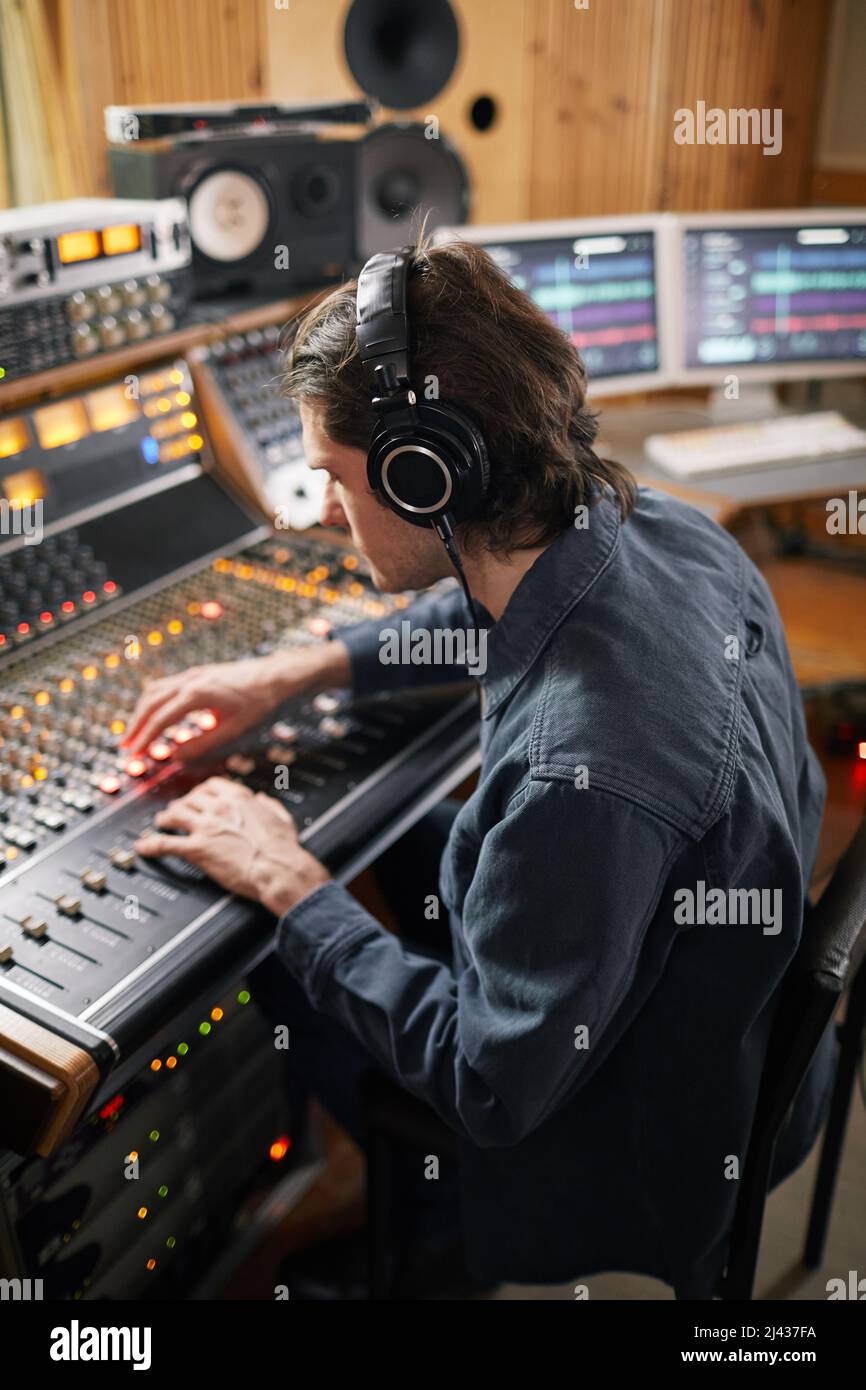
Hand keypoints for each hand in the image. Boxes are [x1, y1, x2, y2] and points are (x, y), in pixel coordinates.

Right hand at [122, 641, 349, 759]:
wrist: (277, 676)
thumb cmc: (260, 702)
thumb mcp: (234, 730)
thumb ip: (203, 745)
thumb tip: (176, 756)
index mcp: (197, 694)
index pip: (161, 720)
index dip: (145, 739)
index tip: (134, 755)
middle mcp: (190, 680)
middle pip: (151, 702)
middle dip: (136, 726)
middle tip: (127, 747)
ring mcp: (193, 674)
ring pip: (156, 691)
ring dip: (142, 712)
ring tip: (136, 733)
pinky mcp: (198, 674)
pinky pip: (166, 685)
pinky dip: (155, 701)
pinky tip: (156, 714)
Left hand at [134, 776, 330, 915]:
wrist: (278, 868)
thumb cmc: (283, 848)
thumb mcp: (281, 817)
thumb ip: (269, 805)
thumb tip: (263, 799)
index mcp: (239, 799)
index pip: (211, 787)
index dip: (200, 792)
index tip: (198, 797)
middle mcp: (219, 809)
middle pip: (189, 799)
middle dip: (180, 804)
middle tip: (176, 812)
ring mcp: (206, 827)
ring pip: (174, 815)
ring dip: (164, 819)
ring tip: (160, 824)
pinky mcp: (197, 848)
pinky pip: (166, 843)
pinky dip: (151, 845)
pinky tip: (143, 848)